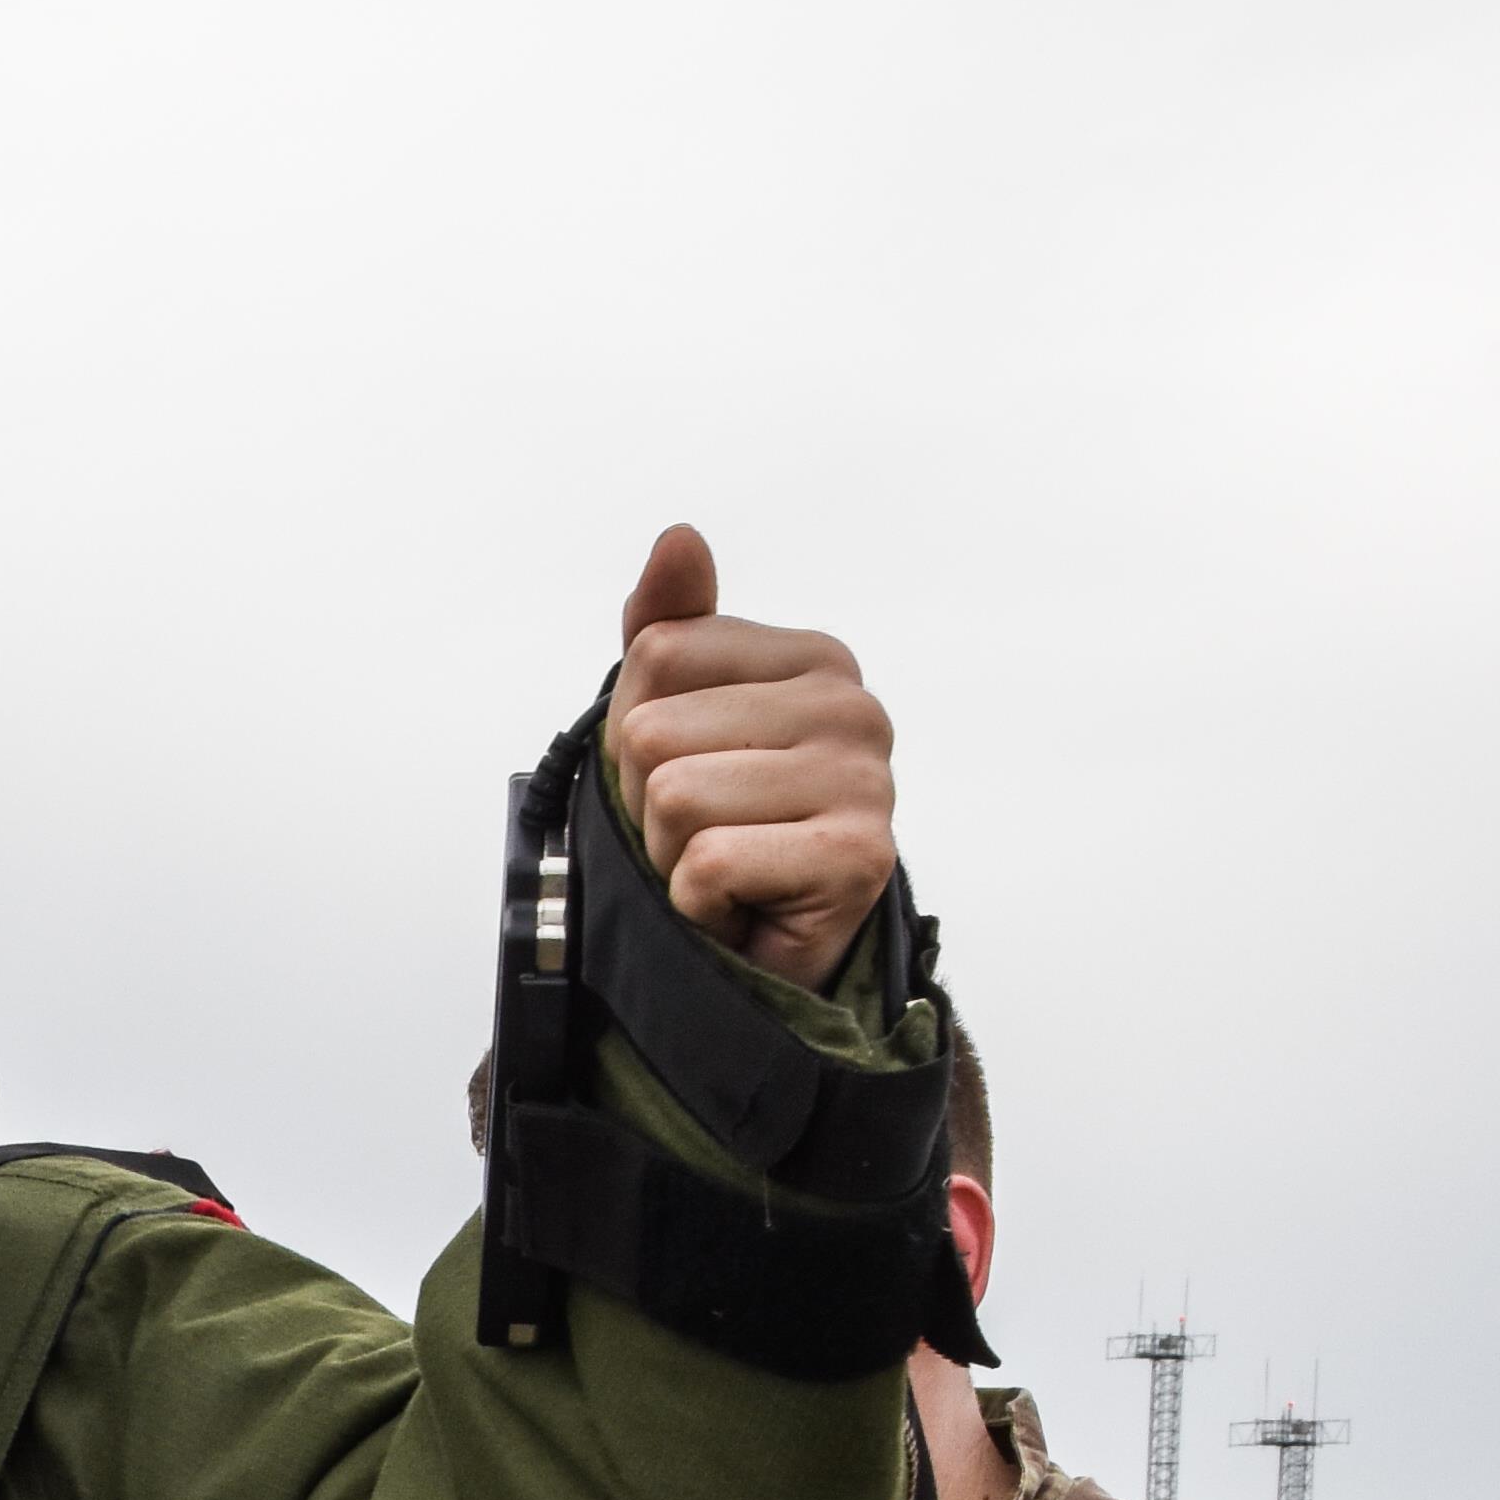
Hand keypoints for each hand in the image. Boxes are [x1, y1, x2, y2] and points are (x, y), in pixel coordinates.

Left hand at [604, 526, 895, 992]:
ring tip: (724, 876)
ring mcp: (864, 779)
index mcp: (813, 657)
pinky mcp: (857, 857)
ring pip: (675, 799)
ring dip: (673, 859)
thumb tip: (679, 536)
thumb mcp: (676, 720)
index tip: (691, 778)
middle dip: (651, 807)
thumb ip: (671, 628)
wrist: (769, 963)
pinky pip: (708, 864)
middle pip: (654, 733)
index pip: (654, 657)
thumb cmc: (723, 836)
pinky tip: (743, 909)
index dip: (635, 737)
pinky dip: (701, 906)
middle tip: (705, 842)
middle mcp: (850, 706)